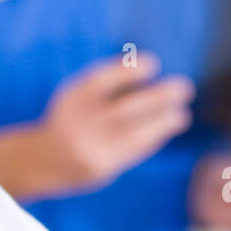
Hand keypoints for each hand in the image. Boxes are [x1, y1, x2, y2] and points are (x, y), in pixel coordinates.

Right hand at [15, 52, 194, 199]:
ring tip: (182, 114)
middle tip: (184, 86)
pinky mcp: (99, 168)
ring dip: (162, 123)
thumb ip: (106, 84)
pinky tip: (167, 129)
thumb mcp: (78, 95)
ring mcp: (89, 147)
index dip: (126, 71)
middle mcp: (79, 123)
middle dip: (157, 98)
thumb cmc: (73, 117)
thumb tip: (148, 65)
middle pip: (124, 110)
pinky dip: (152, 139)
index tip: (153, 62)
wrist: (46, 159)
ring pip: (132, 134)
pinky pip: (131, 152)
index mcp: (73, 98)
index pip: (100, 81)